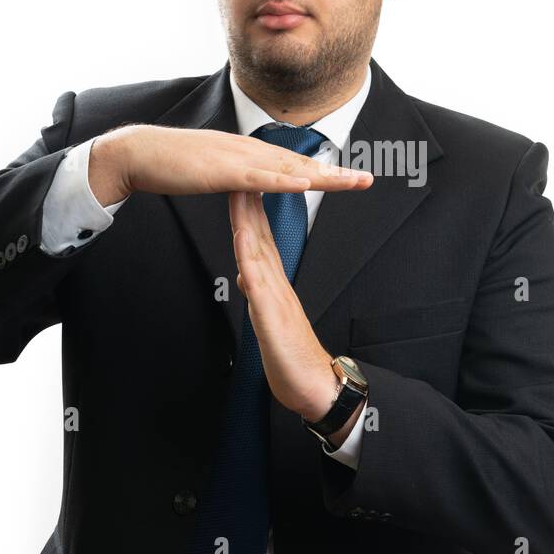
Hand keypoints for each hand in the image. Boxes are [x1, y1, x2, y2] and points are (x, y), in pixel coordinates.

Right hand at [89, 124, 373, 203]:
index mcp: (250, 153)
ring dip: (323, 176)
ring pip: (290, 168)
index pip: (295, 163)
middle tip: (369, 181)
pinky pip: (260, 177)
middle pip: (302, 163)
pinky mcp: (223, 171)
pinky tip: (306, 183)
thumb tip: (251, 185)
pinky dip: (285, 180)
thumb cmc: (174, 164)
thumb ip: (236, 177)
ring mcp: (239, 158)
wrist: (142, 153)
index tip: (351, 179)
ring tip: (352, 182)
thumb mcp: (214, 171)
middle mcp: (251, 151)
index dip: (325, 172)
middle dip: (337, 174)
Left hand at [228, 190, 343, 419]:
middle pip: (260, 235)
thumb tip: (247, 274)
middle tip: (239, 168)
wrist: (314, 386)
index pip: (259, 239)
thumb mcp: (269, 320)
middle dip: (248, 201)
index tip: (240, 183)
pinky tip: (242, 238)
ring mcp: (275, 296)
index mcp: (274, 284)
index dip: (249, 210)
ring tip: (239, 190)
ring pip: (259, 250)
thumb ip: (260, 294)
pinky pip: (259, 281)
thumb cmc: (292, 357)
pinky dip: (250, 256)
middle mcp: (276, 283)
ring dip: (248, 219)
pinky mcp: (272, 314)